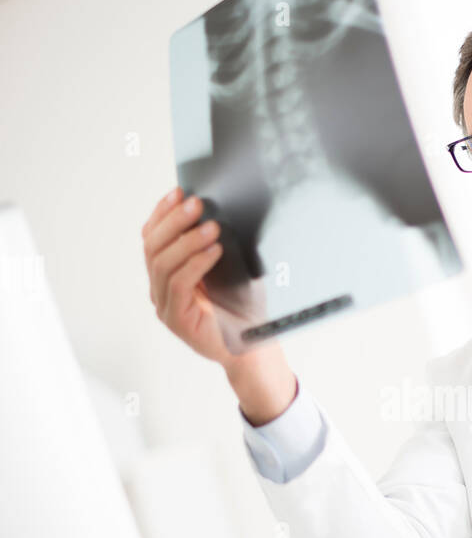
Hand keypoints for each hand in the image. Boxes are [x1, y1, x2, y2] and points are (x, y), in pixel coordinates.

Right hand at [142, 187, 231, 365]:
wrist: (253, 345)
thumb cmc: (242, 306)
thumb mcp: (226, 266)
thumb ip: (211, 243)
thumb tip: (213, 209)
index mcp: (167, 272)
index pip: (152, 236)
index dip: (163, 212)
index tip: (179, 191)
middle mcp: (159, 288)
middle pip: (153, 246)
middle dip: (174, 220)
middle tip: (196, 204)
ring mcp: (165, 305)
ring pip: (162, 263)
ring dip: (187, 240)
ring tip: (211, 227)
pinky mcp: (177, 319)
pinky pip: (178, 284)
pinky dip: (195, 263)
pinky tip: (214, 251)